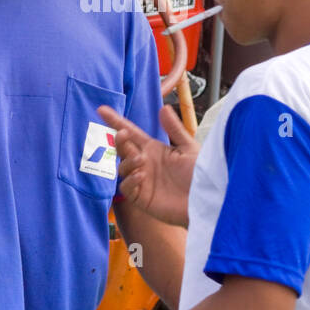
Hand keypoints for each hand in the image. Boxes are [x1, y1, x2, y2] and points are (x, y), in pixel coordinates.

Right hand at [97, 104, 197, 227]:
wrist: (208, 201)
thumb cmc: (202, 175)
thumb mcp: (190, 148)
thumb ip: (174, 129)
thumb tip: (163, 107)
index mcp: (154, 150)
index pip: (131, 132)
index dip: (116, 121)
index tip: (101, 110)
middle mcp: (144, 163)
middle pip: (123, 148)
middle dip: (120, 140)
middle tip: (123, 135)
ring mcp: (141, 180)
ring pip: (122, 167)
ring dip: (128, 161)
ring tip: (141, 160)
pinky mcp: (141, 197)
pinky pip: (126, 187)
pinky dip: (130, 180)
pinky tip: (141, 175)